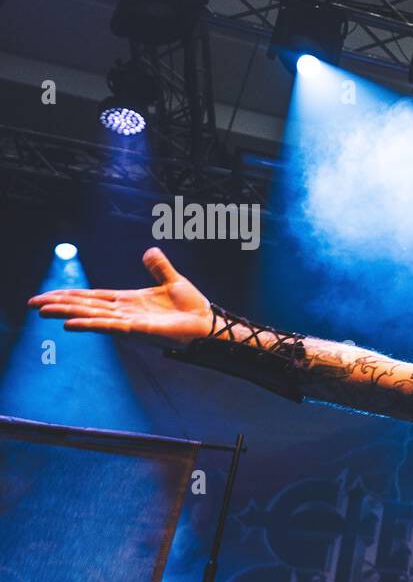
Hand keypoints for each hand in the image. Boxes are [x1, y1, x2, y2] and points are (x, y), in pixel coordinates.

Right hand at [27, 248, 212, 348]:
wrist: (209, 324)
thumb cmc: (193, 308)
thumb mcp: (172, 280)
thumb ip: (158, 267)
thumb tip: (150, 250)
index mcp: (128, 301)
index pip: (93, 297)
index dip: (71, 296)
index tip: (48, 296)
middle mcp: (125, 312)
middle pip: (86, 306)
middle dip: (60, 304)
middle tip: (33, 303)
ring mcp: (130, 322)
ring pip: (92, 315)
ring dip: (68, 313)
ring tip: (43, 310)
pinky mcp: (140, 331)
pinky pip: (111, 326)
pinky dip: (91, 324)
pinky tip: (71, 324)